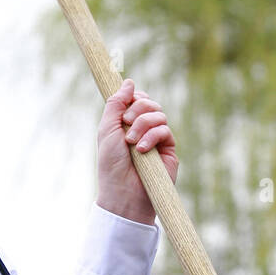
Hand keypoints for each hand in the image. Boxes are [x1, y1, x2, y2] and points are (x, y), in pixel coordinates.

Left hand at [95, 78, 177, 224]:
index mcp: (127, 123)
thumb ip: (116, 104)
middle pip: (149, 102)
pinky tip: (141, 150)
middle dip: (137, 109)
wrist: (122, 192)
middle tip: (126, 123)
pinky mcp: (168, 150)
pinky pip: (165, 130)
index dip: (132, 97)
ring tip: (131, 142)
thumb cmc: (111, 164)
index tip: (124, 106)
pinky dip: (152, 136)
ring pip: (158, 114)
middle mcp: (143, 129)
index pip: (136, 99)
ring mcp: (157, 139)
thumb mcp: (107, 129)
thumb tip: (129, 81)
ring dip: (143, 124)